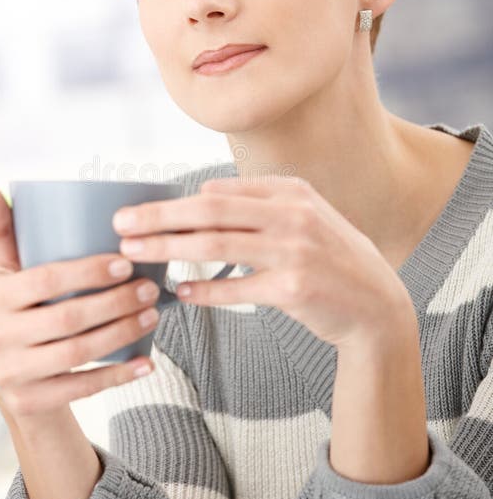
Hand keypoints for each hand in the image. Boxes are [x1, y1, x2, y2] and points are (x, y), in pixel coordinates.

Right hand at [0, 182, 160, 419]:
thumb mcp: (6, 273)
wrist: (15, 381)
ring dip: (122, 333)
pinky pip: (81, 388)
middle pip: (66, 318)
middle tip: (150, 288)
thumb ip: (0, 229)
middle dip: (115, 302)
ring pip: (77, 351)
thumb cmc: (20, 311)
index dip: (88, 271)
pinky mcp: (30, 403)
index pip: (45, 279)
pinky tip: (147, 362)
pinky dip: (118, 375)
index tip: (126, 261)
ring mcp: (10, 373)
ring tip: (153, 315)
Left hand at [112, 176, 415, 348]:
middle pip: (209, 210)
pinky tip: (179, 291)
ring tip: (135, 254)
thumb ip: (257, 203)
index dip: (172, 202)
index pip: (218, 192)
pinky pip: (235, 288)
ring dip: (168, 249)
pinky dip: (204, 289)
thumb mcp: (304, 217)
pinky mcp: (294, 289)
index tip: (137, 211)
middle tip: (120, 225)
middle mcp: (293, 215)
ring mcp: (295, 251)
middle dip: (159, 217)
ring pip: (216, 245)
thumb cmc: (331, 259)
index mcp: (290, 192)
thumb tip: (202, 194)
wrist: (378, 306)